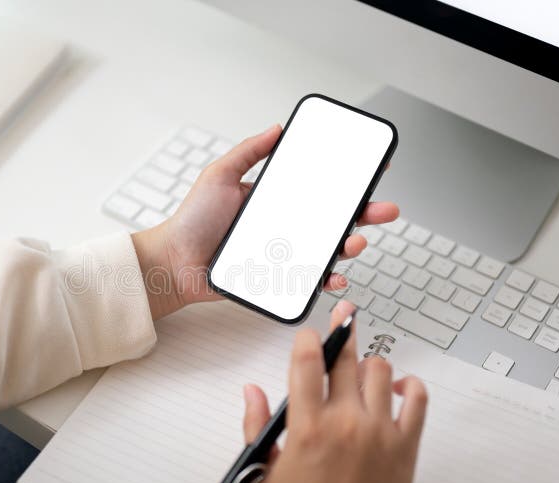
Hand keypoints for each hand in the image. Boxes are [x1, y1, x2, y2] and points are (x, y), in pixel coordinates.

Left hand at [131, 125, 399, 319]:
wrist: (173, 262)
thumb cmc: (192, 221)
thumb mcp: (218, 176)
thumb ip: (248, 152)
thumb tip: (277, 128)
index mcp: (276, 200)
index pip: (320, 188)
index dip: (348, 182)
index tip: (373, 171)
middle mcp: (285, 226)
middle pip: (334, 220)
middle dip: (365, 214)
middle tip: (385, 210)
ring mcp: (284, 253)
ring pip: (329, 250)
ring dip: (351, 245)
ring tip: (356, 241)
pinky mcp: (278, 279)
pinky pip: (309, 279)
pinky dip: (328, 279)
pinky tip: (337, 275)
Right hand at [243, 300, 427, 482]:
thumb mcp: (267, 471)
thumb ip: (257, 424)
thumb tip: (251, 390)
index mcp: (308, 427)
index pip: (307, 361)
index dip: (308, 338)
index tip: (310, 334)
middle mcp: (345, 422)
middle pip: (346, 358)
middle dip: (342, 330)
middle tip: (344, 315)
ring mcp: (379, 431)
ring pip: (380, 371)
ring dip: (369, 364)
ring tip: (362, 369)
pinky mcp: (405, 445)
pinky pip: (417, 400)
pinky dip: (410, 385)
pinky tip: (398, 386)